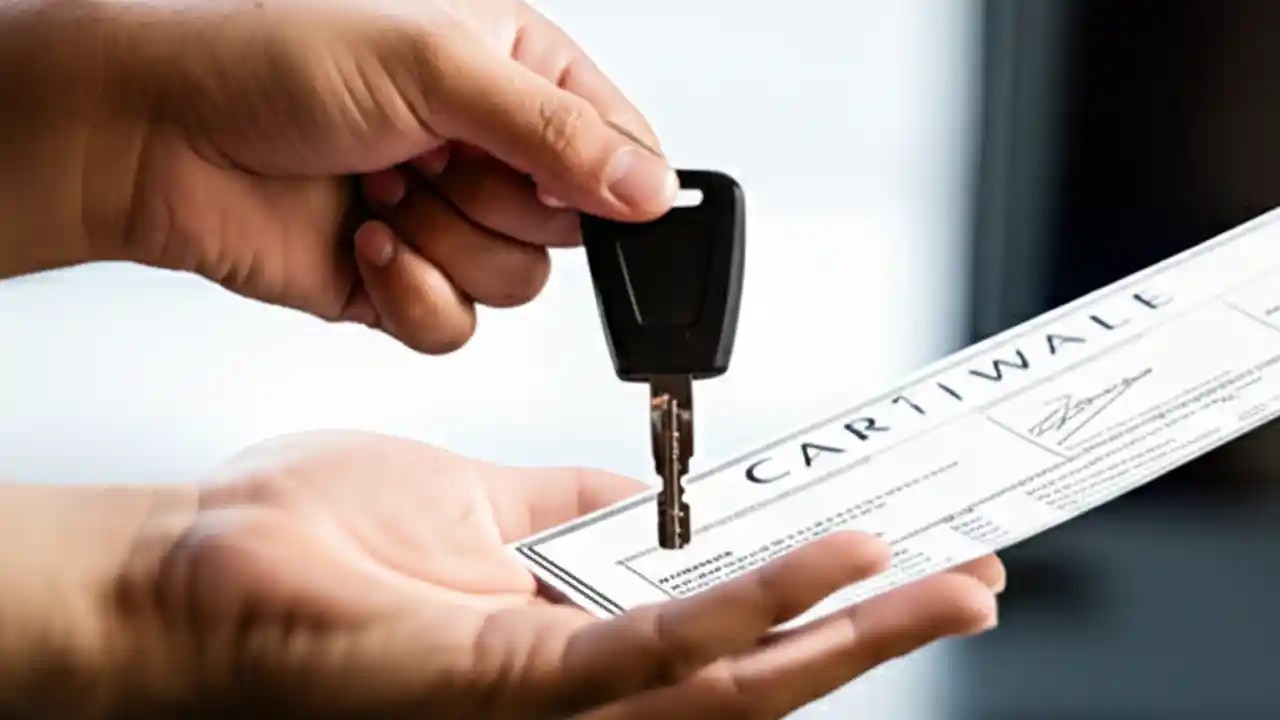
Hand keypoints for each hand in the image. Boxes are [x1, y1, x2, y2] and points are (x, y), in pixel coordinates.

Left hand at [0, 0, 675, 351]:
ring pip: (519, 283)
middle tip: (432, 159)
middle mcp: (489, 152)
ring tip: (383, 192)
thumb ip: (556, 133)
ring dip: (445, 245)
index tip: (568, 182)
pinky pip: (460, 326)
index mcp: (514, 75)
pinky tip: (365, 240)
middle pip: (571, 226)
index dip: (608, 180)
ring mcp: (451, 221)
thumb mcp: (437, 69)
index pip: (617, 146)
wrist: (161, 137)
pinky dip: (411, 293)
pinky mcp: (409, 284)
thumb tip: (653, 190)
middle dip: (495, 201)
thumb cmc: (273, 62)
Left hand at [107, 431, 1002, 717]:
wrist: (193, 571)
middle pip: (756, 674)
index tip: (900, 549)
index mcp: (572, 639)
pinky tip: (826, 569)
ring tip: (939, 582)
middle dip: (874, 632)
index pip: (727, 629)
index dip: (825, 598)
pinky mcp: (508, 686)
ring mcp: (546, 700)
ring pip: (731, 682)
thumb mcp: (480, 507)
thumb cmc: (318, 550)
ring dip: (847, 631)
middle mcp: (575, 689)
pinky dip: (749, 613)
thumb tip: (655, 500)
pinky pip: (649, 654)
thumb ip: (573, 512)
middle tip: (969, 583)